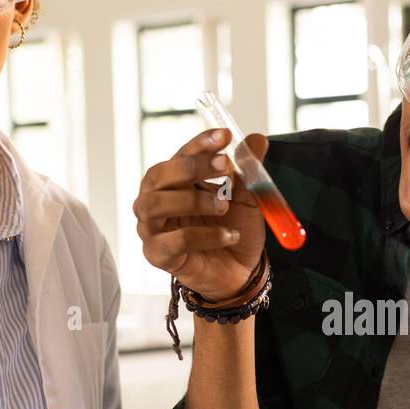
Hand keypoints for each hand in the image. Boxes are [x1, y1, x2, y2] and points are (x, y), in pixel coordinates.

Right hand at [134, 128, 268, 300]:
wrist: (241, 272)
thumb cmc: (235, 229)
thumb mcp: (248, 197)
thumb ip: (249, 169)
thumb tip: (257, 138)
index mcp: (175, 181)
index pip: (180, 155)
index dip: (200, 144)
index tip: (224, 136)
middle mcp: (156, 200)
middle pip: (158, 175)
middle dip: (191, 167)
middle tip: (225, 166)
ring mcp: (152, 228)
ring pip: (155, 205)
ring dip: (192, 200)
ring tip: (223, 206)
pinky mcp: (158, 255)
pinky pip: (174, 241)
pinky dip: (204, 235)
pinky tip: (229, 236)